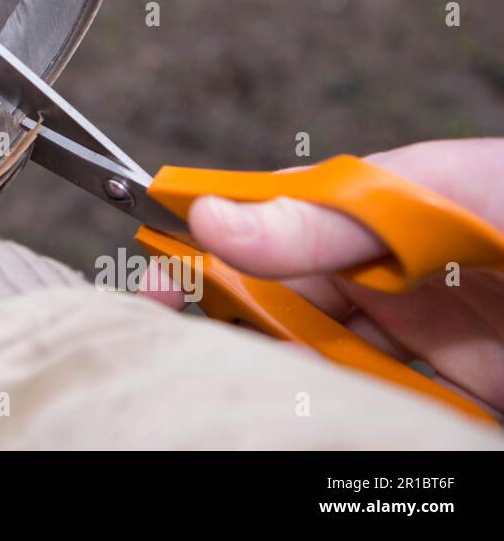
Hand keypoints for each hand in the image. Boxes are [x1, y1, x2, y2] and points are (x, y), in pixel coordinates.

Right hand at [139, 138, 503, 411]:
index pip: (271, 220)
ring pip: (314, 357)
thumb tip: (215, 214)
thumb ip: (330, 213)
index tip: (151, 261)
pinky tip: (286, 406)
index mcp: (382, 209)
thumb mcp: (438, 195)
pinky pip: (368, 404)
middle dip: (220, 312)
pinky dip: (324, 407)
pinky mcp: (450, 400)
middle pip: (282, 298)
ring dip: (263, 364)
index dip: (208, 240)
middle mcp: (393, 276)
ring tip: (209, 375)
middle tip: (160, 329)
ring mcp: (422, 341)